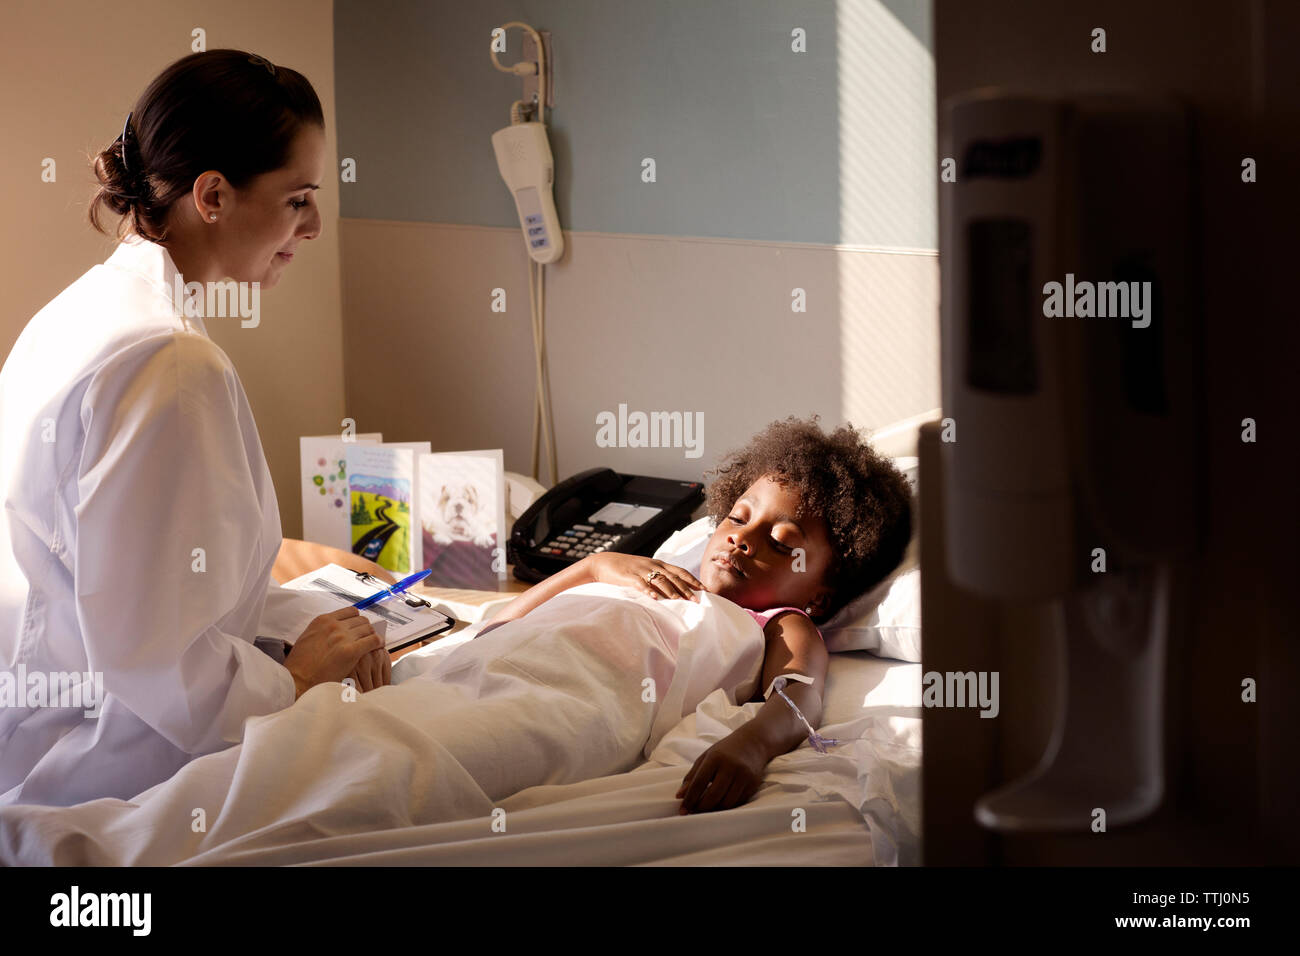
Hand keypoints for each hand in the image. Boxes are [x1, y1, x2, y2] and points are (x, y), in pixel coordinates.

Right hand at [286, 607, 384, 698]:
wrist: (297, 682)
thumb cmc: (299, 666)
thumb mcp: (307, 639)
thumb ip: (322, 631)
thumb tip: (335, 630)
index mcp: (322, 620)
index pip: (350, 611)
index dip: (357, 620)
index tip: (359, 628)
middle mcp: (333, 626)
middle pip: (361, 620)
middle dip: (365, 629)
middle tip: (367, 638)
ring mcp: (343, 637)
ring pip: (369, 629)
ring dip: (372, 636)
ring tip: (373, 645)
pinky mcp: (351, 651)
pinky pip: (373, 641)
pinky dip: (378, 643)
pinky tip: (378, 648)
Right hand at [586, 553, 703, 601]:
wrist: (603, 563)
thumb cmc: (627, 569)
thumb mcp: (645, 570)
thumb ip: (659, 578)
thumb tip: (675, 591)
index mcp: (658, 564)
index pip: (680, 571)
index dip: (693, 580)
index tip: (705, 589)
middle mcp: (652, 566)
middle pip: (673, 577)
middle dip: (686, 589)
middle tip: (698, 600)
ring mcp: (640, 570)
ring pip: (659, 580)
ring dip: (671, 591)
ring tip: (680, 601)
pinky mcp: (628, 577)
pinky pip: (639, 584)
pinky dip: (647, 590)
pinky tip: (654, 598)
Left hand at [676, 726, 770, 813]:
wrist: (753, 743)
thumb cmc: (725, 751)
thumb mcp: (706, 757)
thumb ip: (692, 776)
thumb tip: (679, 796)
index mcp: (715, 758)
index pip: (699, 783)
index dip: (689, 799)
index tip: (682, 810)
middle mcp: (731, 766)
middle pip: (713, 795)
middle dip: (701, 808)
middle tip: (693, 812)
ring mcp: (744, 776)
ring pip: (727, 803)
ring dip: (714, 810)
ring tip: (706, 810)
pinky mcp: (753, 784)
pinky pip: (738, 802)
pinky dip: (727, 807)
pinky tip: (720, 805)